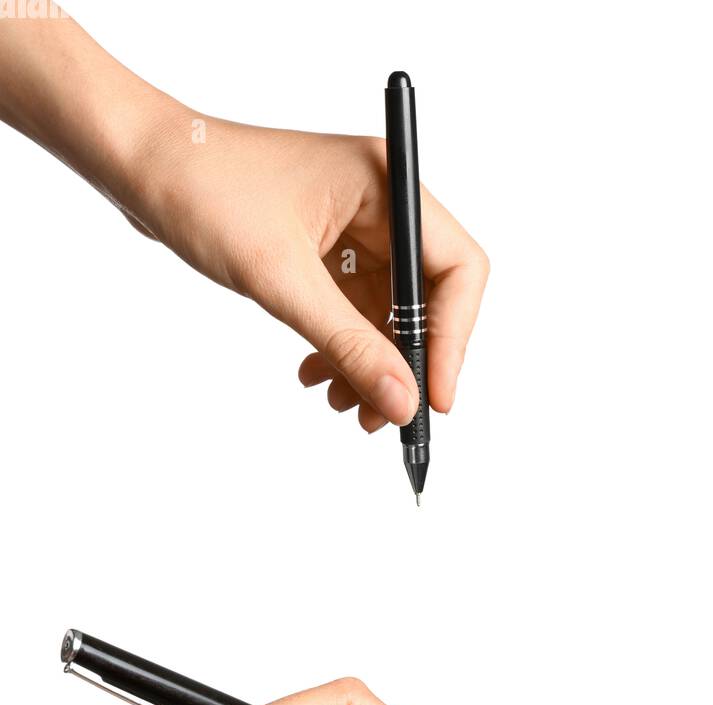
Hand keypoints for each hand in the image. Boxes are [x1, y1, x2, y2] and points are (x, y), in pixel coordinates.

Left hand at [125, 115, 488, 430]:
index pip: (457, 269)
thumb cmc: (200, 188)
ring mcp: (357, 226)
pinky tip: (317, 373)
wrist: (133, 161)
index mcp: (386, 183)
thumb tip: (402, 403)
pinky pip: (358, 311)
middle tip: (386, 414)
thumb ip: (349, 344)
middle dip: (408, 360)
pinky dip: (343, 348)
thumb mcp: (279, 277)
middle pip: (430, 298)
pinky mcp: (330, 248)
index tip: (433, 395)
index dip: (453, 337)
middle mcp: (382, 203)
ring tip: (343, 403)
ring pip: (392, 313)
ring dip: (372, 363)